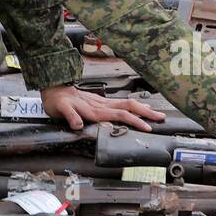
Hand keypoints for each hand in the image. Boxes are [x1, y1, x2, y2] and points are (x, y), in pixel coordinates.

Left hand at [40, 85, 164, 132]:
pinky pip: (121, 103)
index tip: (147, 127)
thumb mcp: (60, 109)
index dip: (134, 121)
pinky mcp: (100, 101)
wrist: (53, 87)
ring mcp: (102, 102)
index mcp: (95, 109)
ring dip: (142, 109)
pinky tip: (139, 107)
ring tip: (155, 113)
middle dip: (146, 113)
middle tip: (161, 118)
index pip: (120, 115)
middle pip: (129, 107)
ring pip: (127, 104)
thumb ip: (70, 116)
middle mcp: (102, 105)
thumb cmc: (57, 100)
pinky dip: (133, 106)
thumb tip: (78, 124)